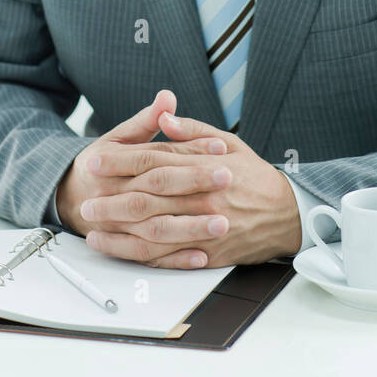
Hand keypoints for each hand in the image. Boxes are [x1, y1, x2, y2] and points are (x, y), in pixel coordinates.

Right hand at [55, 89, 228, 247]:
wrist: (71, 197)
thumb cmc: (103, 164)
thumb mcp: (119, 137)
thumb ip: (145, 120)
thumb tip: (167, 97)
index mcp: (113, 163)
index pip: (154, 156)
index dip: (188, 151)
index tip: (221, 148)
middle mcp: (114, 194)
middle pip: (155, 190)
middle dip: (193, 185)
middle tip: (227, 180)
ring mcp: (119, 223)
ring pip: (154, 228)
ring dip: (190, 227)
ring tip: (222, 223)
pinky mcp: (126, 244)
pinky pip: (151, 256)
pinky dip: (177, 258)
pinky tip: (202, 256)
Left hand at [80, 109, 301, 267]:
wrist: (289, 213)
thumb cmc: (255, 176)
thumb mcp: (229, 142)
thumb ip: (193, 131)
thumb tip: (164, 119)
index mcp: (204, 167)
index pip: (154, 161)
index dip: (120, 161)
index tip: (94, 161)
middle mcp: (203, 198)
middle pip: (148, 198)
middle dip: (112, 200)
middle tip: (87, 201)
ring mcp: (205, 229)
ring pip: (154, 232)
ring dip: (120, 233)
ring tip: (93, 230)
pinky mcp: (209, 254)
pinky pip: (171, 258)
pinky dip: (143, 256)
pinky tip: (122, 252)